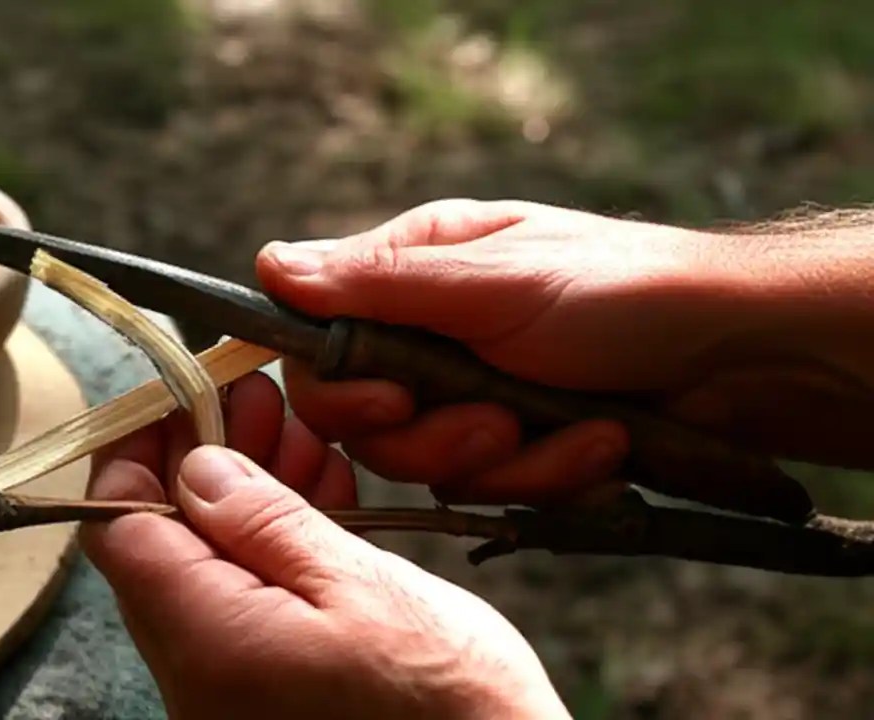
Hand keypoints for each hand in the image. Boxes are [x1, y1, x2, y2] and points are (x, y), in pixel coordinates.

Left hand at [79, 372, 570, 719]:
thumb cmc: (448, 704)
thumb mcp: (359, 587)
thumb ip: (266, 522)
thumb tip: (195, 466)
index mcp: (207, 641)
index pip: (118, 525)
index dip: (138, 450)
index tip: (183, 394)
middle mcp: (199, 673)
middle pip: (162, 542)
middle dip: (204, 460)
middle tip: (256, 399)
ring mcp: (230, 688)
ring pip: (207, 566)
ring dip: (246, 494)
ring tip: (300, 436)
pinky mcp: (268, 690)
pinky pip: (246, 601)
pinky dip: (275, 543)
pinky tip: (320, 495)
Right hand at [255, 199, 873, 505]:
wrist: (739, 357)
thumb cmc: (622, 291)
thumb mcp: (495, 278)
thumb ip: (378, 283)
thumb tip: (267, 264)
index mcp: (414, 277)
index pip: (321, 347)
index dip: (342, 390)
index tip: (395, 400)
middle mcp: (431, 339)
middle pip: (368, 424)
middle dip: (437, 437)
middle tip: (501, 422)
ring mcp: (474, 397)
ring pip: (432, 466)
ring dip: (508, 460)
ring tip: (578, 429)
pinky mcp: (518, 448)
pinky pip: (494, 491)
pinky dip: (550, 477)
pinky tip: (600, 447)